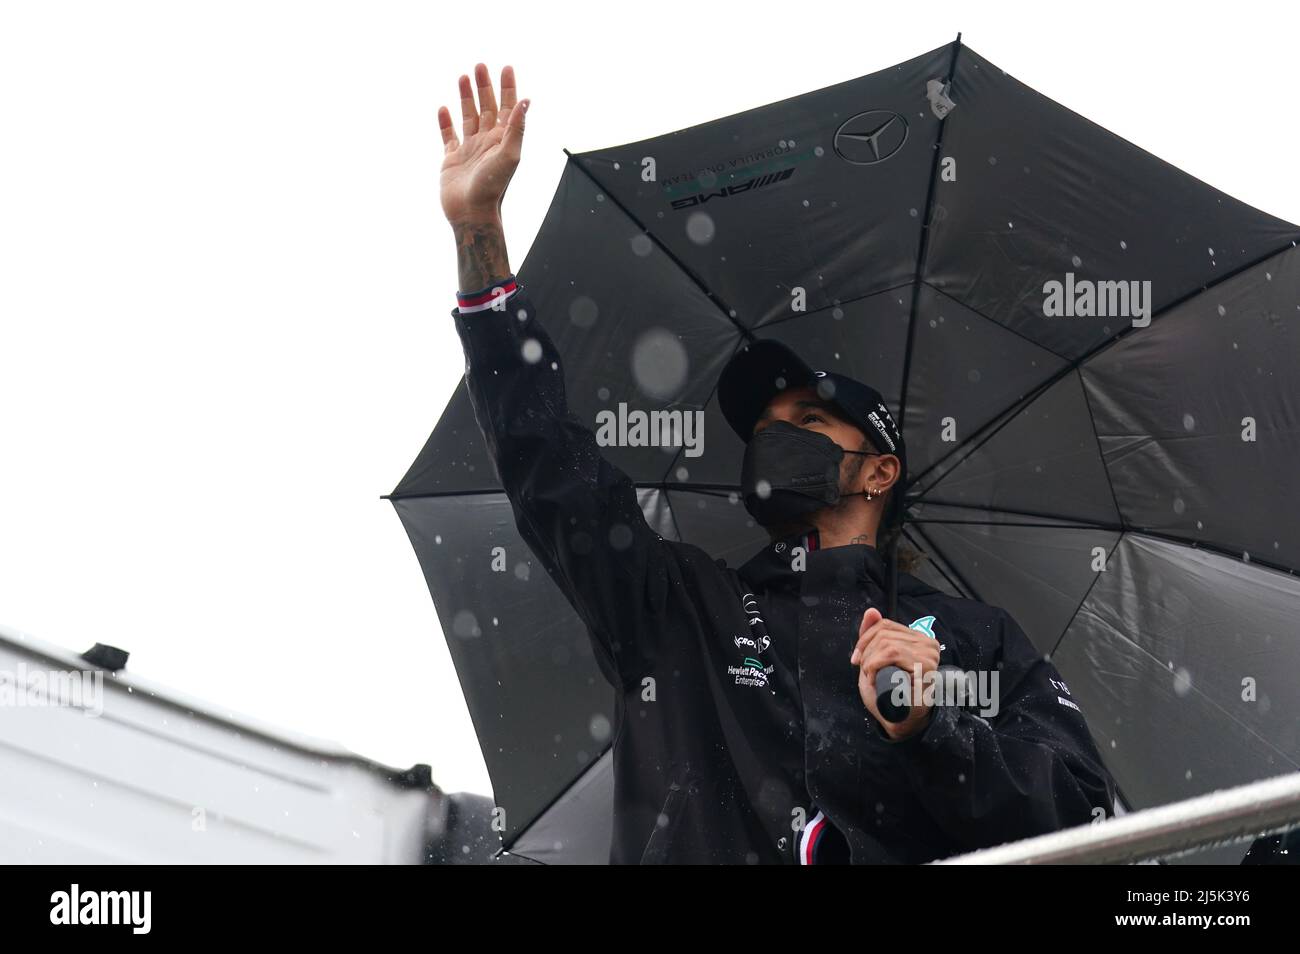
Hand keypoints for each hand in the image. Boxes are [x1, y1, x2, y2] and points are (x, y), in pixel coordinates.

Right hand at [439, 63, 526, 226]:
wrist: (472, 213)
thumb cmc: (493, 187)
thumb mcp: (509, 155)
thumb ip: (516, 128)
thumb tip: (526, 100)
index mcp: (503, 140)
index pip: (508, 108)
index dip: (507, 87)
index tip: (505, 67)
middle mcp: (487, 142)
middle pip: (487, 107)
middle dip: (484, 86)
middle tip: (480, 66)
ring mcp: (469, 150)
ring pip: (469, 117)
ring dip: (467, 97)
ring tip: (463, 77)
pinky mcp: (452, 159)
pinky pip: (448, 136)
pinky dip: (445, 122)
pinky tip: (444, 109)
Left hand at [851, 607, 938, 740]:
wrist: (898, 720)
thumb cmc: (889, 692)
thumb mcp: (874, 658)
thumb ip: (872, 635)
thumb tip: (871, 611)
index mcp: (918, 638)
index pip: (885, 625)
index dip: (865, 639)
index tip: (857, 658)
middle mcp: (928, 643)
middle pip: (883, 634)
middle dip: (866, 652)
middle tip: (864, 671)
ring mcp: (929, 655)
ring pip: (886, 643)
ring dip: (870, 661)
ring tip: (871, 676)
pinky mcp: (925, 667)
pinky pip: (892, 653)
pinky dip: (876, 665)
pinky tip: (875, 678)